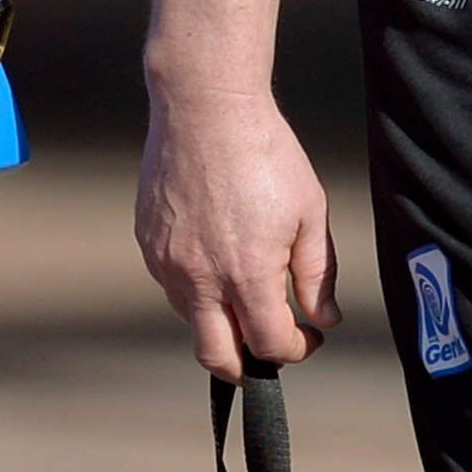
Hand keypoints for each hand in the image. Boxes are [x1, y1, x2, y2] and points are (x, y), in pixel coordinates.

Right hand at [137, 85, 339, 378]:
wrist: (204, 106)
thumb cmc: (265, 153)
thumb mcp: (310, 213)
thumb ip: (317, 274)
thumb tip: (323, 318)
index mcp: (247, 274)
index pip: (269, 345)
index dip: (296, 349)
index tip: (309, 334)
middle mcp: (200, 278)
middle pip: (217, 357)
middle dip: (247, 366)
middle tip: (268, 348)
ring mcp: (167, 262)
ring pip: (191, 320)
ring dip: (221, 321)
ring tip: (246, 289)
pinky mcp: (148, 243)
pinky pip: (172, 285)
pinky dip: (197, 289)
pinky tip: (217, 255)